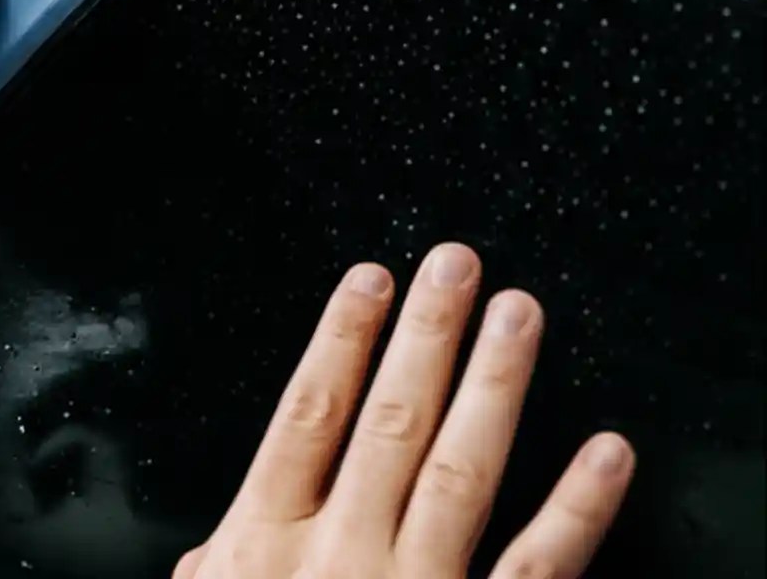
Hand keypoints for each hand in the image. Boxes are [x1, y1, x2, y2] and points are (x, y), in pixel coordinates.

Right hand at [175, 243, 633, 578]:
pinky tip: (603, 452)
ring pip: (458, 472)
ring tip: (518, 316)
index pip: (305, 417)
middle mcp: (339, 558)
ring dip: (494, 388)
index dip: (337, 341)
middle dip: (423, 338)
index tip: (370, 281)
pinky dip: (577, 509)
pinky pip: (536, 570)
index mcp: (264, 548)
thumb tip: (210, 550)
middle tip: (456, 266)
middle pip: (385, 424)